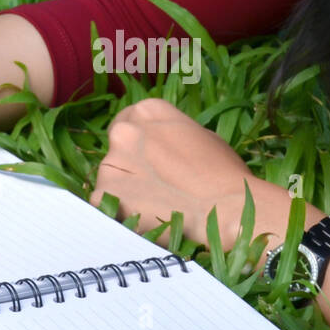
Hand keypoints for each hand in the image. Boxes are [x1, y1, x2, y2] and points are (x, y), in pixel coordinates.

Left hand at [90, 97, 277, 250]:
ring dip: (125, 191)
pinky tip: (142, 219)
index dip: (141, 144)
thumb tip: (164, 144)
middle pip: (118, 148)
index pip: (131, 122)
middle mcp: (125, 130)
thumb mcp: (203, 137)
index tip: (152, 161)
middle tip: (153, 186)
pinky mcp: (105, 193)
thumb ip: (174, 135)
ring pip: (110, 177)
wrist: (225, 207)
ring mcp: (112, 161)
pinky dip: (118, 213)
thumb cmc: (224, 172)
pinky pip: (104, 204)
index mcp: (149, 110)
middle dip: (130, 165)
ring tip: (154, 207)